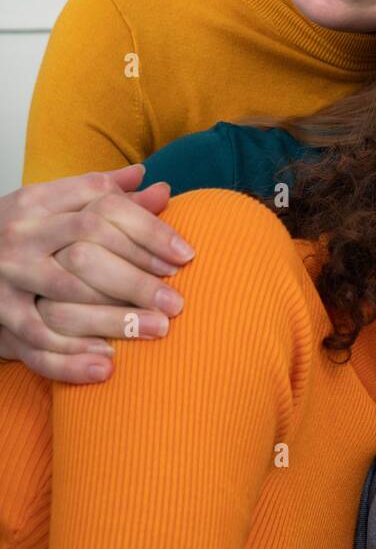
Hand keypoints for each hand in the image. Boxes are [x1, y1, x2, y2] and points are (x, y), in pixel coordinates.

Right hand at [0, 165, 193, 382]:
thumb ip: (106, 197)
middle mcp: (22, 235)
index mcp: (39, 202)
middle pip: (89, 249)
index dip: (149, 228)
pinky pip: (35, 338)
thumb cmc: (24, 235)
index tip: (185, 254)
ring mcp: (7, 276)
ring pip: (67, 295)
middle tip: (178, 300)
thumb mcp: (54, 207)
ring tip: (158, 328)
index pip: (103, 206)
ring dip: (115, 316)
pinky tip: (108, 362)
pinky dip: (71, 353)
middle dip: (137, 276)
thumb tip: (158, 187)